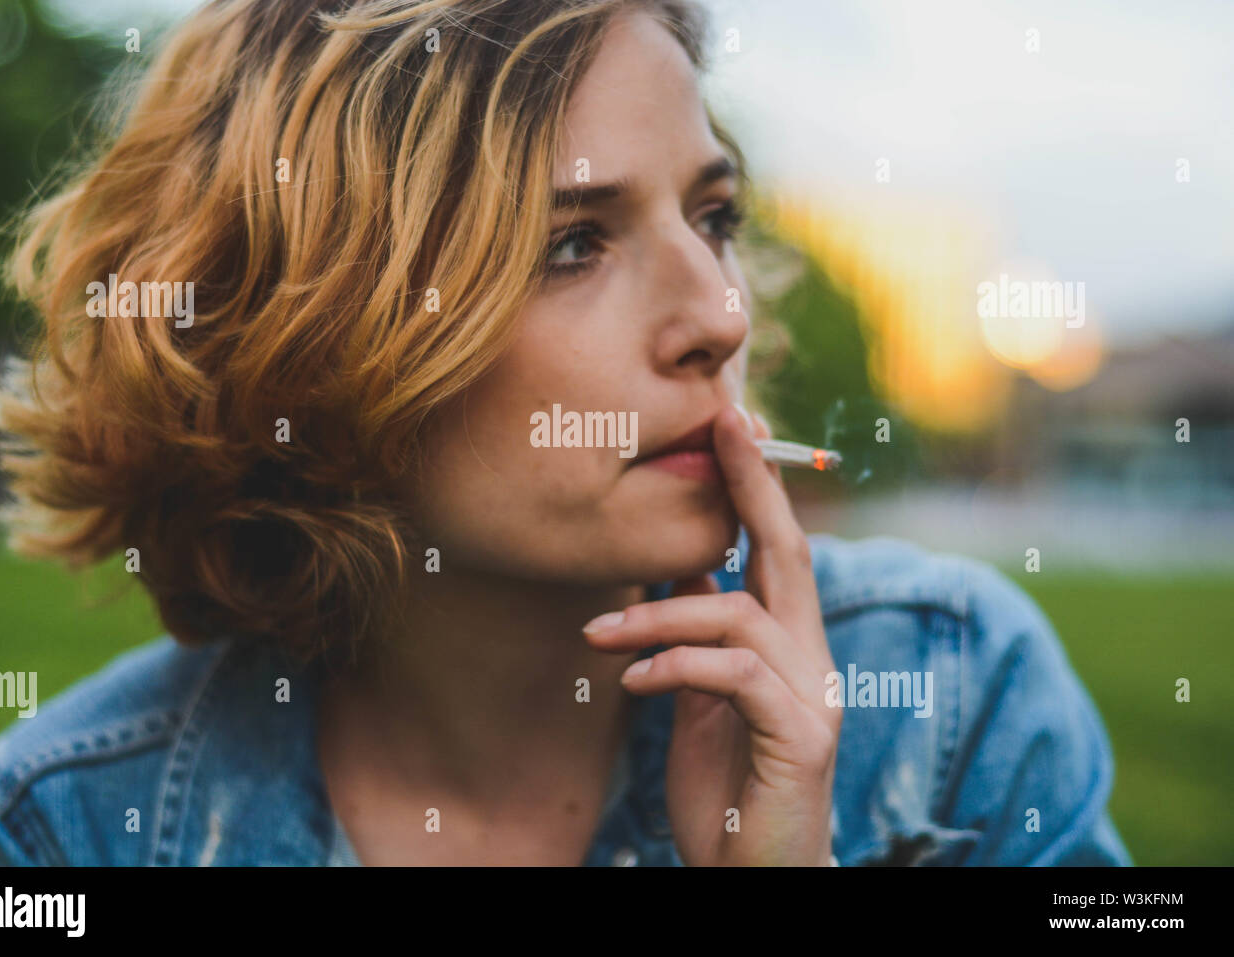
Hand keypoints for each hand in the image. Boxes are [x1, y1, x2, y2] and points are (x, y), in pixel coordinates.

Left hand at [583, 404, 839, 865]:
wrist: (753, 874)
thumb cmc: (725, 789)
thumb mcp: (699, 698)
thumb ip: (696, 634)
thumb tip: (673, 565)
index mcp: (789, 645)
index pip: (776, 548)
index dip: (755, 484)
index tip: (730, 421)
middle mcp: (812, 658)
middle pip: (788, 551)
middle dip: (752, 483)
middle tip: (721, 422)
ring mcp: (814, 696)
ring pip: (738, 615)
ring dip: (659, 614)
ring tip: (596, 635)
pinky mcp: (801, 737)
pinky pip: (735, 674)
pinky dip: (677, 666)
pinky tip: (632, 683)